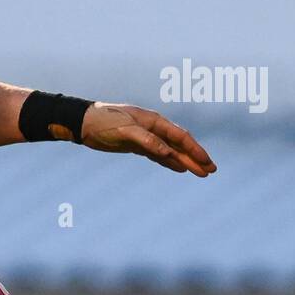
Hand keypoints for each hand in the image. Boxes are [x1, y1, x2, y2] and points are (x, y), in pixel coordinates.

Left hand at [81, 103, 216, 176]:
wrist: (84, 123)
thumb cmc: (104, 122)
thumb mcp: (126, 131)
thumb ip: (148, 141)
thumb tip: (168, 153)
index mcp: (154, 121)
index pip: (180, 137)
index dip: (195, 150)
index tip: (207, 162)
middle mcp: (153, 128)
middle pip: (179, 145)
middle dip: (196, 158)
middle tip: (211, 171)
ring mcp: (145, 137)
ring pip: (170, 151)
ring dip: (185, 161)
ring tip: (201, 173)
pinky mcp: (136, 145)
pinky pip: (158, 154)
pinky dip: (169, 161)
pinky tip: (179, 168)